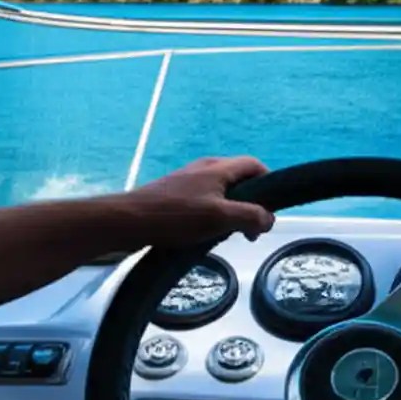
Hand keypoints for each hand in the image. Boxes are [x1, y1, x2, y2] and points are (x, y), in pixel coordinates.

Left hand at [124, 156, 274, 248]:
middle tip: (252, 229)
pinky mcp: (176, 193)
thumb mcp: (219, 218)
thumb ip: (250, 216)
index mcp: (218, 168)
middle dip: (251, 202)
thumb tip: (269, 219)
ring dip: (232, 210)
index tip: (271, 209)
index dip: (269, 183)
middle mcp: (205, 168)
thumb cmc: (176, 217)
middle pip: (240, 179)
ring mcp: (188, 179)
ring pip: (222, 191)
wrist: (129, 221)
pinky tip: (206, 233)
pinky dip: (214, 213)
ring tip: (229, 234)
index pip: (255, 165)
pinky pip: (205, 199)